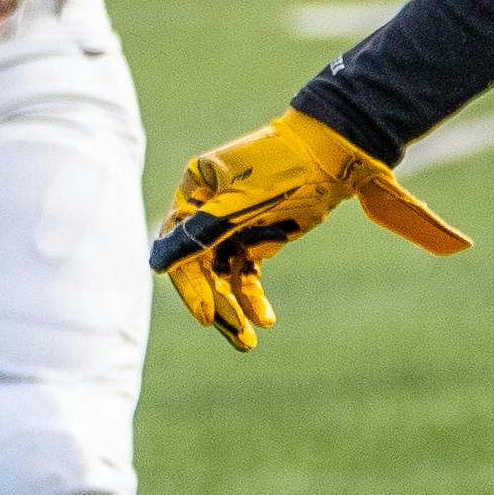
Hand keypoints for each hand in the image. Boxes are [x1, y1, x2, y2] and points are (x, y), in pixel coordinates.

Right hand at [151, 106, 472, 347]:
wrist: (336, 153)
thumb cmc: (286, 166)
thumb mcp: (243, 200)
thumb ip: (203, 232)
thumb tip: (156, 263)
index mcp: (193, 191)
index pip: (179, 244)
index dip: (189, 283)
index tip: (205, 314)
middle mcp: (206, 210)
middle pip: (200, 265)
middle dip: (214, 301)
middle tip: (231, 332)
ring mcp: (232, 226)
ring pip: (222, 275)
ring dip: (233, 307)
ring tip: (248, 341)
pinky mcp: (257, 239)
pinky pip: (247, 274)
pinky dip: (253, 297)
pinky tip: (265, 320)